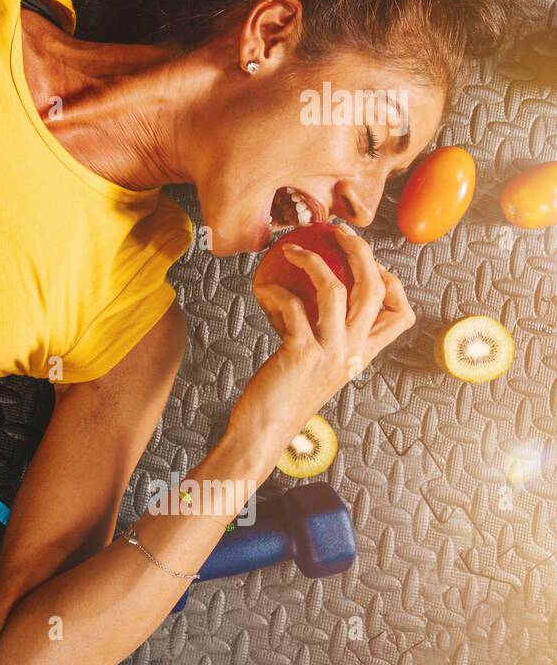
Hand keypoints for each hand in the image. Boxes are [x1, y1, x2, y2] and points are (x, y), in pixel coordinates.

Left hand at [237, 224, 415, 450]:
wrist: (264, 431)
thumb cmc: (283, 396)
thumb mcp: (316, 366)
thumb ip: (321, 337)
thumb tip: (302, 298)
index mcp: (362, 355)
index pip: (400, 315)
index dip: (394, 282)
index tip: (373, 264)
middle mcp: (354, 352)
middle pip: (374, 288)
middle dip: (360, 251)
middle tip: (339, 232)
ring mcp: (331, 352)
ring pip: (338, 290)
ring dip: (314, 262)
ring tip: (294, 249)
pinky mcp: (301, 353)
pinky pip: (293, 306)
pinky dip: (276, 292)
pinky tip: (263, 289)